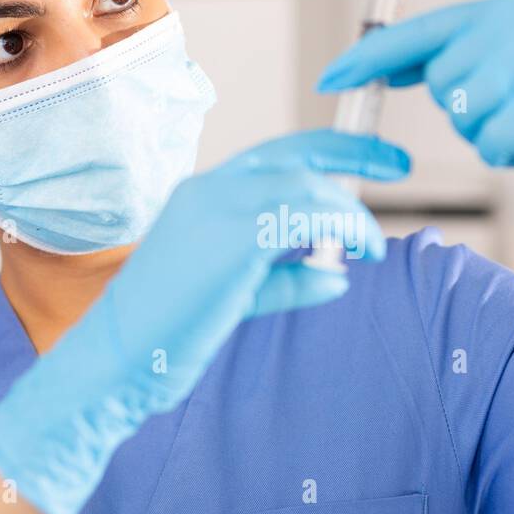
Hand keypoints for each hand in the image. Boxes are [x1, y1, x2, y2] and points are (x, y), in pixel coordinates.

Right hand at [0, 129, 409, 513]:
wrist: (115, 362)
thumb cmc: (166, 336)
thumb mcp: (236, 297)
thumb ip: (286, 279)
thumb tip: (338, 272)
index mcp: (204, 196)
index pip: (276, 156)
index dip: (328, 152)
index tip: (370, 161)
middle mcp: (210, 189)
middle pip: (296, 152)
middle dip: (353, 152)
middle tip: (398, 165)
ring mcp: (217, 207)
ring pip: (305, 184)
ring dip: (349, 211)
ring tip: (371, 244)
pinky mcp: (232, 236)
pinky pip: (306, 214)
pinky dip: (342, 227)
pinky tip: (358, 253)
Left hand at [318, 0, 513, 286]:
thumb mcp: (509, 65)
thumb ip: (455, 58)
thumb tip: (385, 63)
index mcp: (508, 10)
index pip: (421, 32)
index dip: (371, 57)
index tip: (329, 79)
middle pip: (442, 82)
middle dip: (464, 110)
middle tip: (510, 111)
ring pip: (464, 115)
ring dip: (487, 135)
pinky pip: (494, 142)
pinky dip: (508, 154)